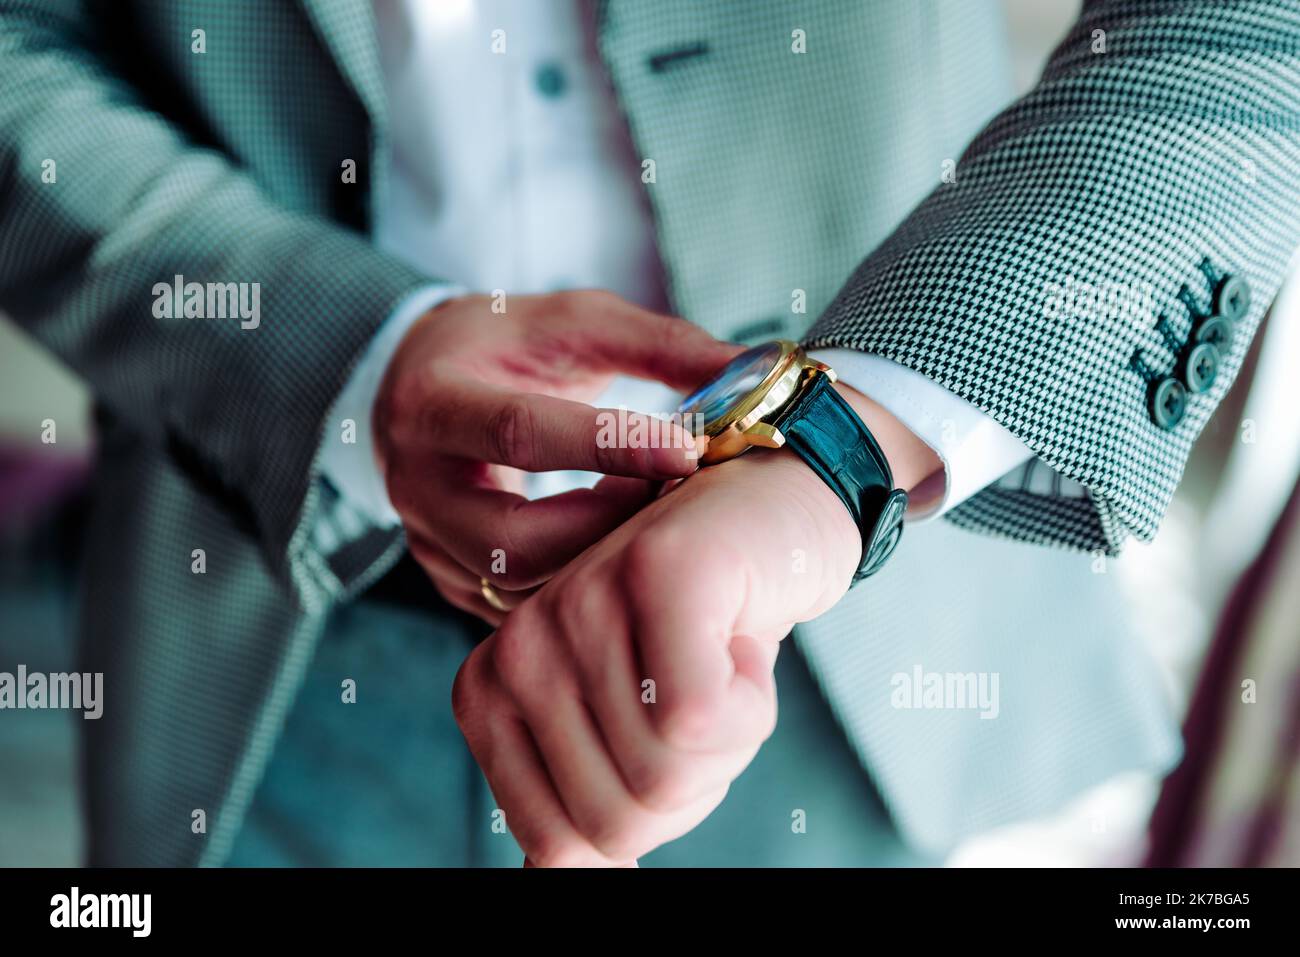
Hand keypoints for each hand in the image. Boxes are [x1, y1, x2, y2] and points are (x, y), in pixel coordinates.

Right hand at [373, 290, 739, 623]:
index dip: (610, 445)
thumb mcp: (574, 322)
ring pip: (521, 588)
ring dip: (601, 560)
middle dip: (610, 525)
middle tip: (669, 492)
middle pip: (516, 541)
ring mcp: (429, 544)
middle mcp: (417, 484)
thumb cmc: (505, 347)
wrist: (417, 383)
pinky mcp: (451, 581)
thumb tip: (747, 370)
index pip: (520, 434)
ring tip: (648, 512)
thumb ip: (657, 343)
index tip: (689, 449)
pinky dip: (582, 584)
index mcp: (434, 403)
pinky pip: (522, 608)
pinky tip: (622, 547)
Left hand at [452, 385, 938, 865]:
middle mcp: (519, 646)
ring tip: (718, 649)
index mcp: (492, 694)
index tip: (663, 729)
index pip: (564, 847)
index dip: (648, 815)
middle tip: (704, 687)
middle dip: (697, 780)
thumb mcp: (625, 732)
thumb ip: (583, 804)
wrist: (771, 522)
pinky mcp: (659, 572)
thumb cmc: (701, 638)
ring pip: (673, 772)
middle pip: (623, 819)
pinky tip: (740, 632)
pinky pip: (702, 718)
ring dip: (733, 732)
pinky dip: (752, 701)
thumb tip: (556, 880)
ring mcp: (582, 602)